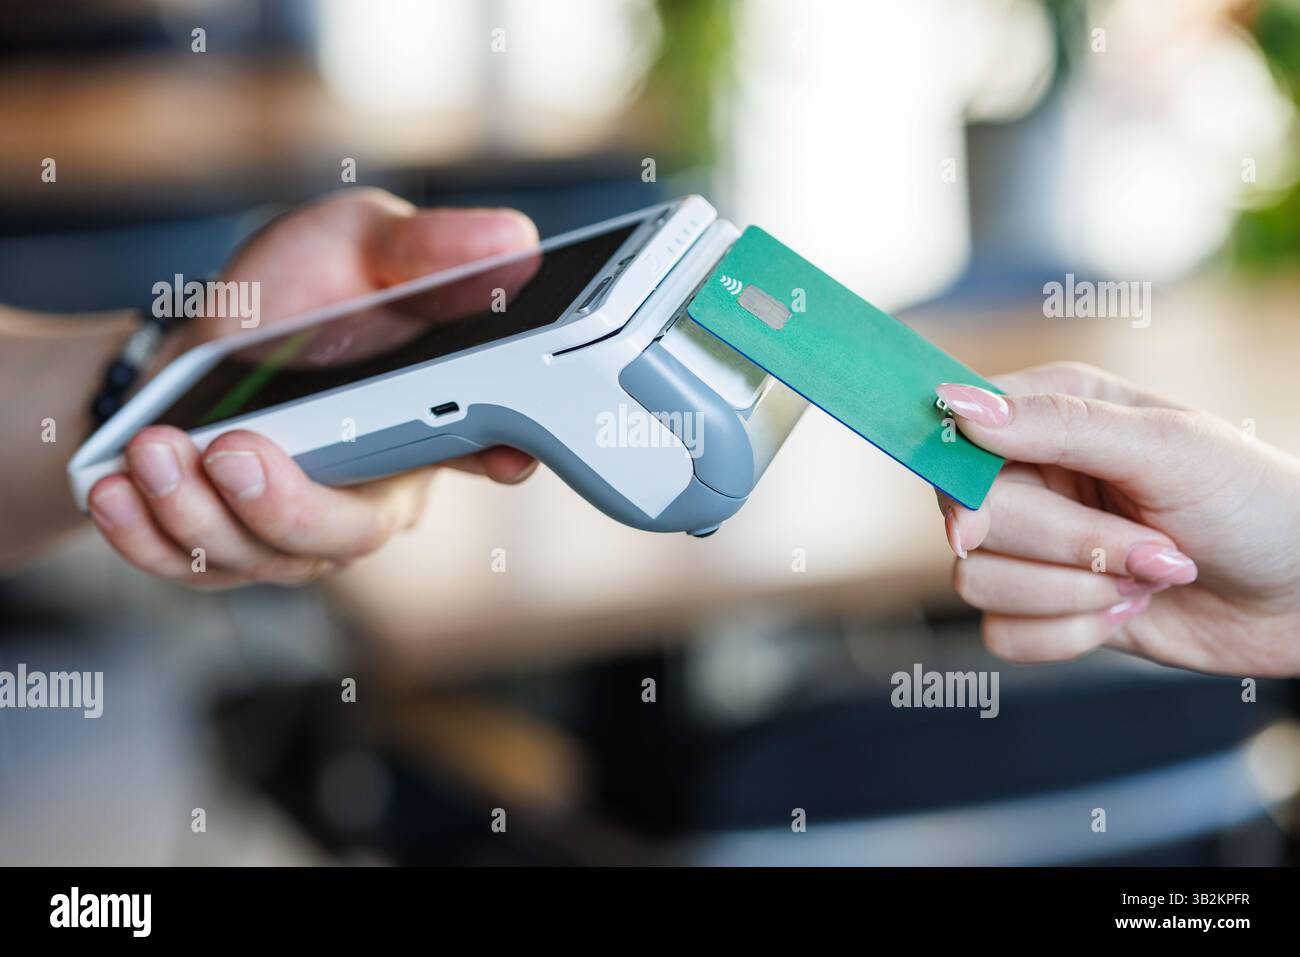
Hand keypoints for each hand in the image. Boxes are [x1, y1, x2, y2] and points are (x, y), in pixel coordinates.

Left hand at [87, 188, 539, 588]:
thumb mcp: (357, 245)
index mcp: (428, 420)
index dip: (502, 456)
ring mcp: (301, 532)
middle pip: (353, 533)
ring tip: (152, 451)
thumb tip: (509, 241)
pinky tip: (113, 493)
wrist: (191, 349)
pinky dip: (148, 537)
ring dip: (199, 511)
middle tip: (233, 450)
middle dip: (287, 503)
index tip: (502, 455)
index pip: (488, 445)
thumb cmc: (293, 295)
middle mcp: (374, 492)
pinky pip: (194, 568)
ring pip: (264, 556)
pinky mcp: (230, 553)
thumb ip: (424, 249)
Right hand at [935, 362, 1299, 676]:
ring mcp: (1033, 545)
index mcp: (1051, 412)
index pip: (956, 439)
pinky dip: (1068, 635)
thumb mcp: (1168, 448)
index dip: (960, 485)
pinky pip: (1003, 635)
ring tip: (1147, 578)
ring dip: (1072, 593)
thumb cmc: (1253, 503)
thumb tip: (957, 406)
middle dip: (1066, 547)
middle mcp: (1031, 474)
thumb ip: (1059, 424)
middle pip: (972, 523)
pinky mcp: (1043, 606)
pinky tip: (1124, 612)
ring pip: (977, 583)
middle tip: (1148, 547)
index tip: (977, 525)